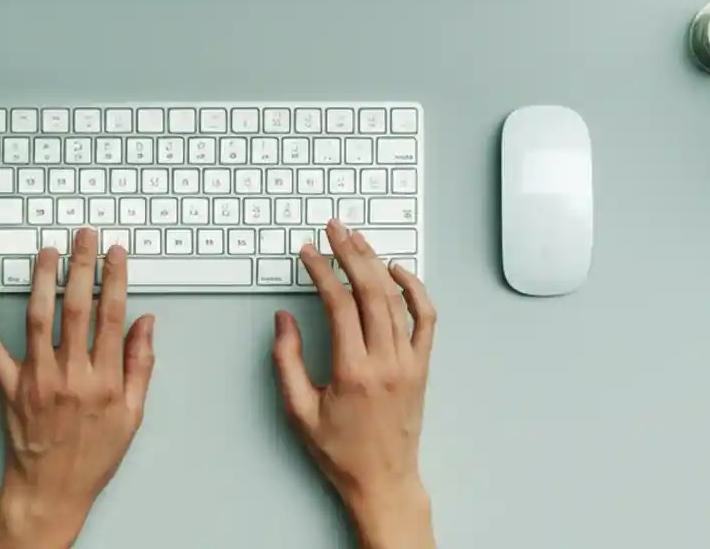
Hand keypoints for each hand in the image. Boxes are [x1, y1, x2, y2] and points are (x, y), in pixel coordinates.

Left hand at [0, 228, 155, 548]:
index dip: (115, 278)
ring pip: (36, 317)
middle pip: (76, 307)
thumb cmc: (91, 458)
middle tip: (83, 237)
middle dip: (81, 265)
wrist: (50, 491)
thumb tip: (146, 323)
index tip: (115, 253)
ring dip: (41, 279)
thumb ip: (140, 365)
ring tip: (46, 252)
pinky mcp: (7, 387)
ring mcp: (34, 379)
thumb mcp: (132, 416)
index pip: (111, 315)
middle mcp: (68, 375)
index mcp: (103, 381)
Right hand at [273, 220, 437, 548]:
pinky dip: (414, 289)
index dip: (321, 271)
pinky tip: (397, 271)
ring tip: (357, 240)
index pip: (338, 304)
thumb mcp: (298, 411)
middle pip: (370, 291)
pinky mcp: (422, 365)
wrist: (383, 480)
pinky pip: (425, 317)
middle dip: (350, 253)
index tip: (308, 252)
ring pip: (395, 298)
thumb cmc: (340, 452)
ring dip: (376, 264)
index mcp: (353, 371)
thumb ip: (287, 361)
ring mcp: (409, 362)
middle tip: (334, 229)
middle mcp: (385, 361)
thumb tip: (284, 319)